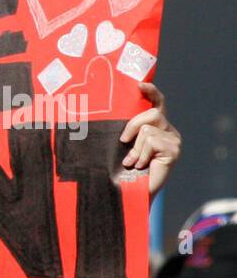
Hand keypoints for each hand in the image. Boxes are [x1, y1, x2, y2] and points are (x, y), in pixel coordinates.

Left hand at [121, 82, 179, 200]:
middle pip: (152, 113)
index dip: (151, 92)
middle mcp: (168, 130)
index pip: (157, 103)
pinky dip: (141, 154)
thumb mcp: (120, 147)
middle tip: (123, 141)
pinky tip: (140, 166)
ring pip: (148, 130)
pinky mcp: (174, 150)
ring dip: (135, 148)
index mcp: (156, 127)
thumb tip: (104, 113)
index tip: (140, 84)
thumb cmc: (122, 170)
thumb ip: (122, 132)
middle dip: (132, 125)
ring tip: (132, 162)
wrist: (130, 193)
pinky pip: (152, 142)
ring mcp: (174, 140)